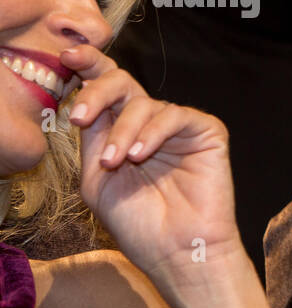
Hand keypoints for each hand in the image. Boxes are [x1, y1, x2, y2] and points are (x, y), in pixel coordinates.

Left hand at [63, 44, 243, 277]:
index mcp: (123, 132)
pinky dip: (153, 132)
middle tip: (82, 115)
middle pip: (124, 83)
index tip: (68, 56)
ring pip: (145, 103)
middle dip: (98, 91)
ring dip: (124, 130)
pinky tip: (140, 154)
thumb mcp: (98, 178)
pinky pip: (175, 116)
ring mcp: (179, 129)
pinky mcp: (208, 132)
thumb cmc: (139, 223)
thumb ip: (93, 138)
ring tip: (118, 161)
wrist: (176, 250)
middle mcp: (150, 125)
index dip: (90, 67)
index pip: (107, 90)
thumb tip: (86, 97)